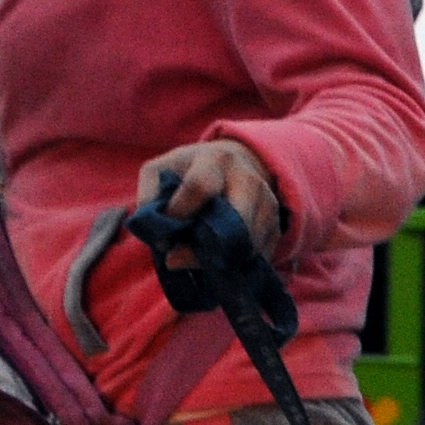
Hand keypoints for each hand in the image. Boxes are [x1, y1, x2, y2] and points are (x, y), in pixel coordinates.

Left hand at [136, 138, 282, 256]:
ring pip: (246, 246)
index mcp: (216, 160)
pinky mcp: (276, 227)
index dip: (179, 213)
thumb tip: (161, 238)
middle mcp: (248, 179)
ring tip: (195, 258)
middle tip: (178, 259)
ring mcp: (267, 204)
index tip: (164, 229)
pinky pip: (258, 256)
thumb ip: (149, 198)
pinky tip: (215, 259)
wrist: (231, 164)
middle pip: (235, 224)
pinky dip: (234, 265)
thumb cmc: (187, 172)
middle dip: (202, 249)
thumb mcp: (159, 172)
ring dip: (217, 261)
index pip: (200, 187)